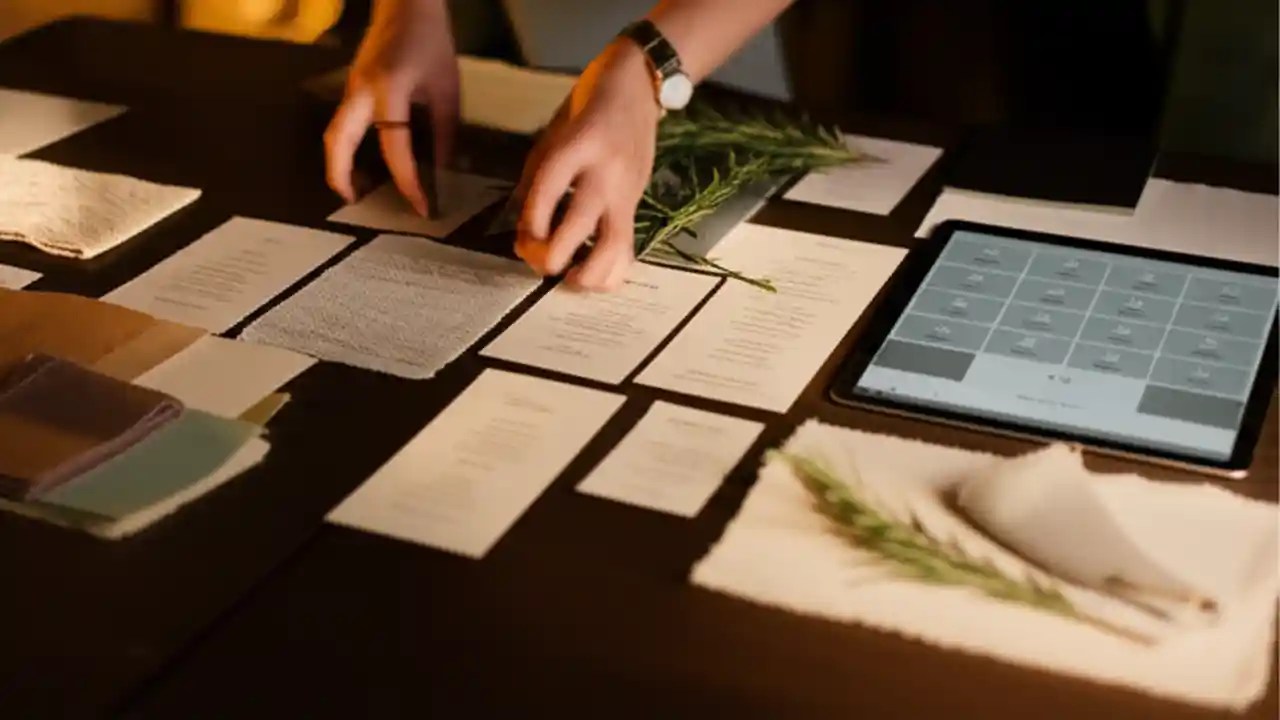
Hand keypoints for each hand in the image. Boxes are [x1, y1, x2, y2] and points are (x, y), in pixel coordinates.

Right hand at [324, 0, 458, 215]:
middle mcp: (362, 90)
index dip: (408, 181)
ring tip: (355, 191)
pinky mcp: (350, 88)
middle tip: (357, 203)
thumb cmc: (431, 42)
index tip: (421, 207)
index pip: (395, 146)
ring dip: (338, 164)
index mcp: (391, 88)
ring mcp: (350, 88)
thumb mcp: (447, 89)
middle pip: (338, 141)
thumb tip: (444, 173)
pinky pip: (342, 125)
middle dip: (342, 176)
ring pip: (334, 134)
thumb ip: (445, 133)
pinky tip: (362, 164)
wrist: (405, 4)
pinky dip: (345, 149)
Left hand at [514, 40, 661, 290]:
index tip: (522, 243)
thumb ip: (536, 180)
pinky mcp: (638, 204)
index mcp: (580, 144)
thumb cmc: (586, 107)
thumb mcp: (554, 134)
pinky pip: (628, 248)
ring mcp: (627, 190)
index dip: (533, 222)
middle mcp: (606, 171)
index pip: (551, 188)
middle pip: (580, 222)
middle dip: (555, 255)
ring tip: (568, 279)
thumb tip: (522, 232)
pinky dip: (612, 271)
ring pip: (613, 245)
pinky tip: (592, 274)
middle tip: (539, 265)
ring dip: (588, 273)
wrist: (639, 88)